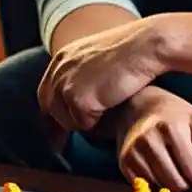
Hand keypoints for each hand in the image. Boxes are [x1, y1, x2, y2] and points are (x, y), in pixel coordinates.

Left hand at [38, 18, 167, 132]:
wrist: (145, 46)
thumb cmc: (133, 52)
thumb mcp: (97, 58)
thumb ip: (83, 74)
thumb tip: (78, 99)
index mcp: (62, 59)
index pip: (46, 93)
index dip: (51, 114)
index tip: (54, 134)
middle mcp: (58, 71)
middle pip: (52, 110)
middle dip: (60, 127)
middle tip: (62, 145)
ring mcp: (66, 86)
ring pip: (69, 120)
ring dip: (86, 122)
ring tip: (106, 112)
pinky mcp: (78, 100)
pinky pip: (85, 124)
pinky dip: (99, 122)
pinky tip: (112, 107)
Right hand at [115, 86, 191, 191]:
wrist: (134, 104)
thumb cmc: (171, 113)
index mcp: (172, 129)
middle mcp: (149, 141)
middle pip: (177, 184)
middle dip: (187, 183)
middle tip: (187, 173)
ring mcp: (133, 152)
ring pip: (161, 187)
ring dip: (171, 184)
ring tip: (174, 170)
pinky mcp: (123, 161)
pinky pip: (145, 186)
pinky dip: (155, 183)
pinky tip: (158, 170)